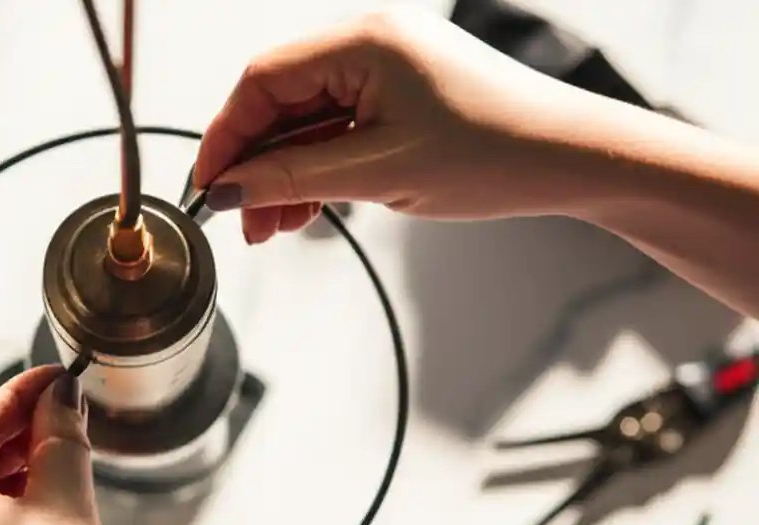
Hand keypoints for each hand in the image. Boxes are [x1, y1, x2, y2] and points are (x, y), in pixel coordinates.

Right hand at [194, 9, 620, 242]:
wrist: (572, 158)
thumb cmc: (497, 153)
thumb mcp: (378, 174)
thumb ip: (293, 179)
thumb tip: (228, 188)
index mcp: (363, 41)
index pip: (261, 80)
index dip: (226, 136)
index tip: (210, 187)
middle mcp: (369, 42)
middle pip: (278, 100)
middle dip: (255, 163)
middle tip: (243, 219)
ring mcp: (383, 67)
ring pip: (303, 119)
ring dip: (282, 173)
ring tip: (274, 226)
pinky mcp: (397, 93)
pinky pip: (334, 126)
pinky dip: (315, 167)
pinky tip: (305, 207)